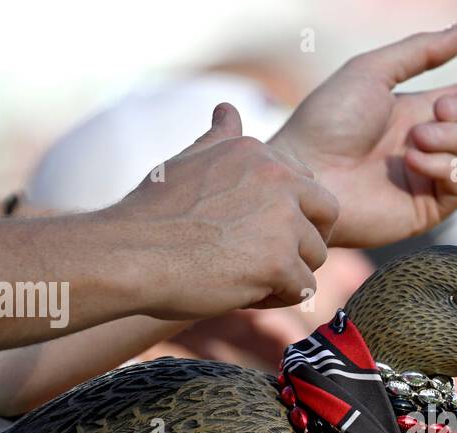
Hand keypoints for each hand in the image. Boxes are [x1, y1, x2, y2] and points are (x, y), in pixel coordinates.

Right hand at [107, 103, 339, 319]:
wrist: (129, 255)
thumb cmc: (153, 214)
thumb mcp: (188, 161)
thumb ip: (219, 139)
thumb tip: (228, 108)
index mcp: (259, 153)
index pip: (309, 184)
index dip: (291, 214)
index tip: (254, 229)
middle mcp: (278, 179)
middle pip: (327, 215)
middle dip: (306, 240)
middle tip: (270, 258)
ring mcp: (281, 221)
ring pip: (316, 256)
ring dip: (288, 273)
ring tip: (245, 277)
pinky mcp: (279, 262)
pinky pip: (303, 289)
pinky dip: (277, 299)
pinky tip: (243, 294)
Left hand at [269, 21, 456, 247]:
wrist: (308, 173)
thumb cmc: (327, 121)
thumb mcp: (372, 72)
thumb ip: (420, 52)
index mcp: (416, 111)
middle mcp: (429, 144)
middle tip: (437, 110)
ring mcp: (430, 177)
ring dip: (455, 138)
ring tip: (416, 140)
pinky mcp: (429, 209)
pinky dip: (449, 165)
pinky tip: (419, 161)